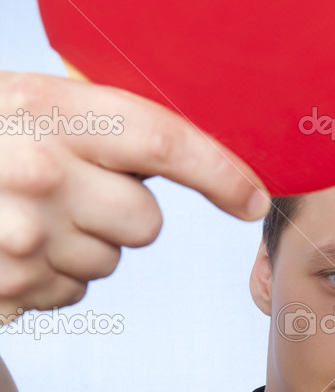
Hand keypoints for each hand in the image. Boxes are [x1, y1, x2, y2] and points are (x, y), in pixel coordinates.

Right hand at [0, 71, 269, 318]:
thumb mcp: (21, 100)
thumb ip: (93, 116)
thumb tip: (190, 146)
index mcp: (46, 111)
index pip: (164, 141)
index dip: (221, 173)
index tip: (252, 197)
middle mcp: (37, 174)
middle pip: (145, 222)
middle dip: (122, 212)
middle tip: (70, 188)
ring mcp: (20, 239)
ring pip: (107, 261)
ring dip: (81, 244)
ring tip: (25, 214)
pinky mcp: (7, 287)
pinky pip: (67, 291)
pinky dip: (48, 276)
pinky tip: (10, 246)